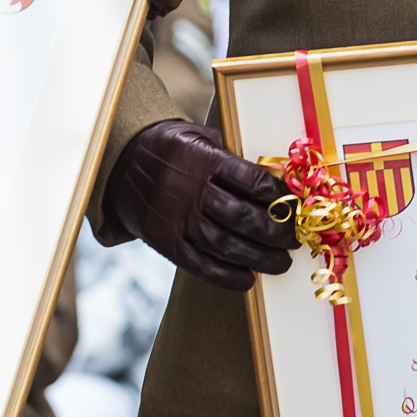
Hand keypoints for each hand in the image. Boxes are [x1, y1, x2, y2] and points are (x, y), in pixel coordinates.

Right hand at [106, 119, 296, 291]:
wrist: (120, 161)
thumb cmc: (171, 148)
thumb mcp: (199, 136)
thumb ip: (231, 155)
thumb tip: (274, 178)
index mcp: (205, 160)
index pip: (253, 181)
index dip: (281, 197)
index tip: (297, 206)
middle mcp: (191, 190)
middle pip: (244, 216)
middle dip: (277, 232)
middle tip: (294, 240)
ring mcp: (176, 217)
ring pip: (226, 244)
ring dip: (260, 258)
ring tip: (281, 263)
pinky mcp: (164, 240)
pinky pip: (199, 265)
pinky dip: (226, 276)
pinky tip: (247, 280)